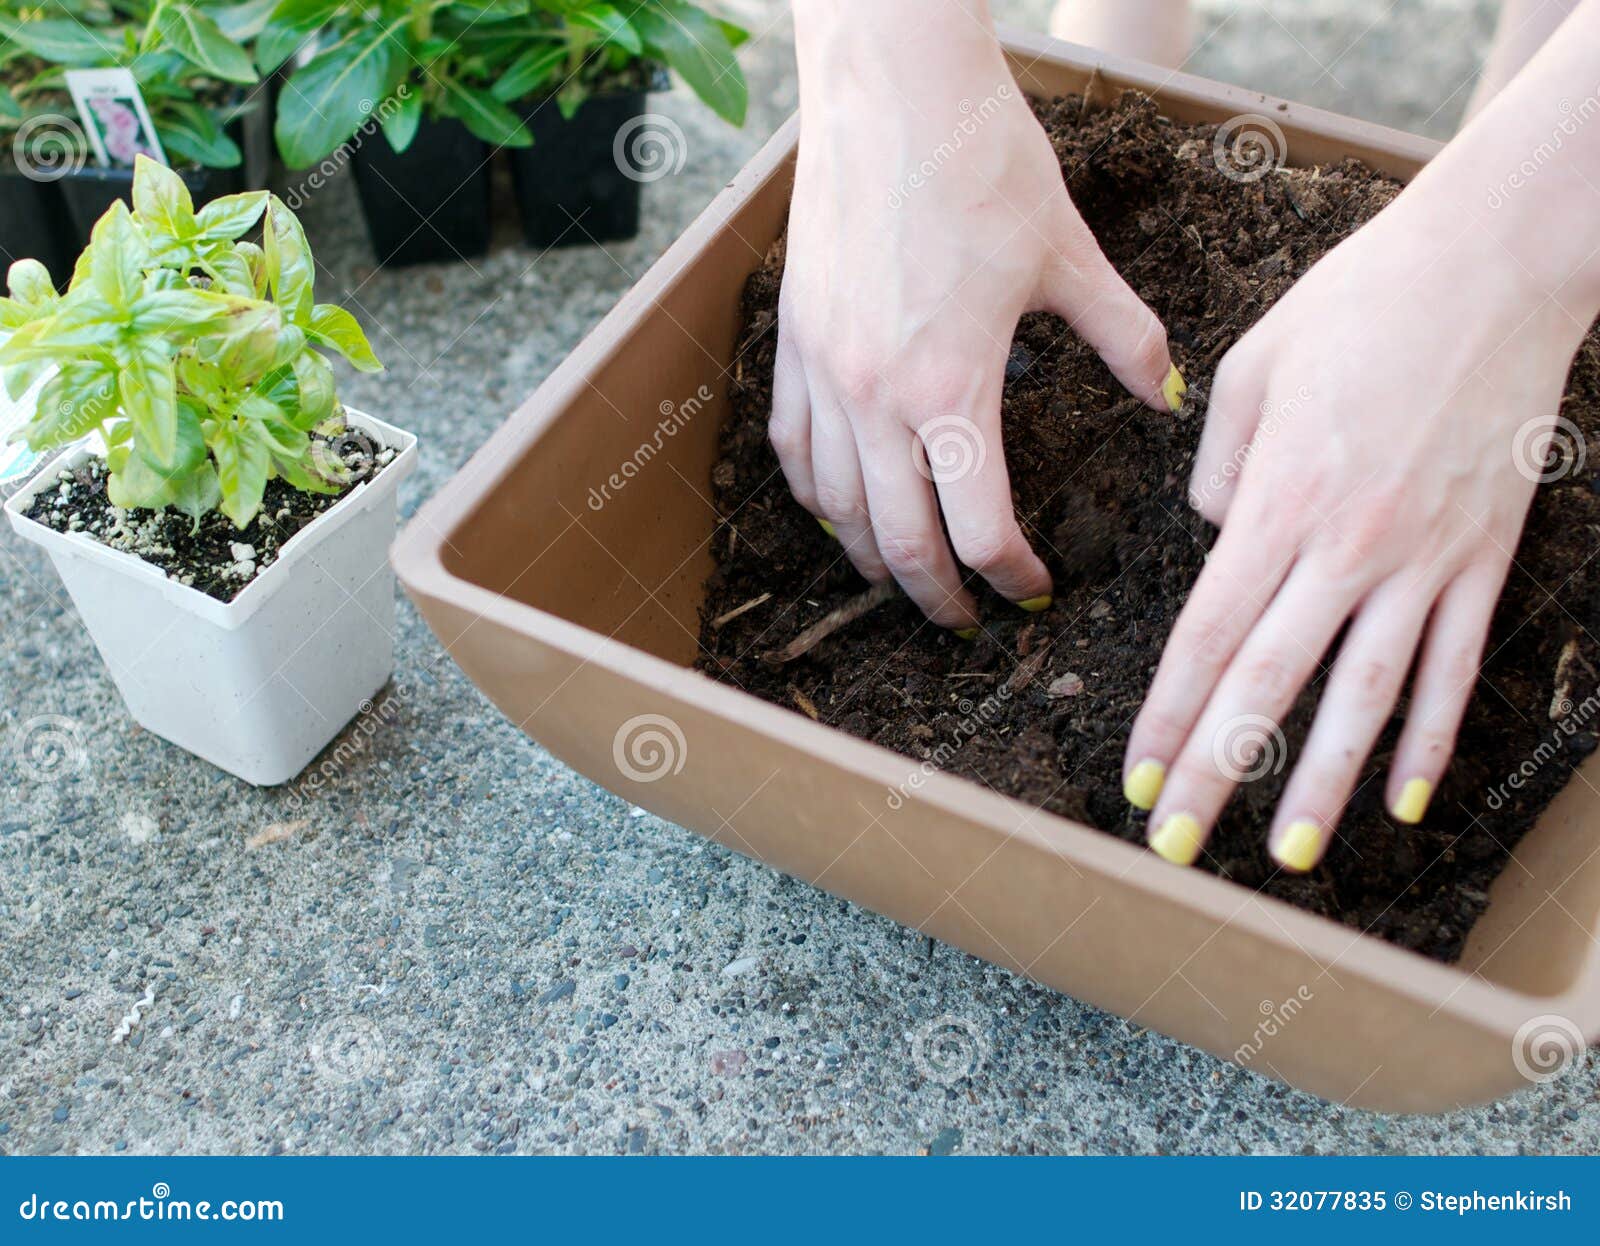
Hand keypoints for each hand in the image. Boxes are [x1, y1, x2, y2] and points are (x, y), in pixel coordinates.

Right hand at [779, 2, 1178, 629]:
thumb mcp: (1069, 255)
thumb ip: (1125, 338)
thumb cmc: (982, 162)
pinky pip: (793, 448)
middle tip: (963, 618)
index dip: (1011, 578)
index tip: (1033, 591)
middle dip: (936, 596)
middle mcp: (876, 398)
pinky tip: (836, 507)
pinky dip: (815, 494)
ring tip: (902, 574)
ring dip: (871, 556)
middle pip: (899, 543)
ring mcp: (824, 373)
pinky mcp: (794, 342)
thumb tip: (1168, 396)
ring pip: (835, 509)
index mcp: (952, 388)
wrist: (890, 89)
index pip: (978, 529)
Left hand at [1123, 187, 1591, 871]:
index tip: (1141, 779)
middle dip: (1218, 773)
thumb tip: (1216, 533)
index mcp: (1276, 500)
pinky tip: (1404, 798)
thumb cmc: (1364, 300)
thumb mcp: (1251, 368)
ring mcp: (1424, 558)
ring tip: (1290, 854)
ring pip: (1366, 696)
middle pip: (1269, 684)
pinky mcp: (1486, 556)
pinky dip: (1428, 737)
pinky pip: (1453, 665)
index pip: (1206, 635)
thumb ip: (1217, 466)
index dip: (1169, 717)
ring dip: (1324, 784)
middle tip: (1180, 847)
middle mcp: (1346, 545)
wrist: (1498, 259)